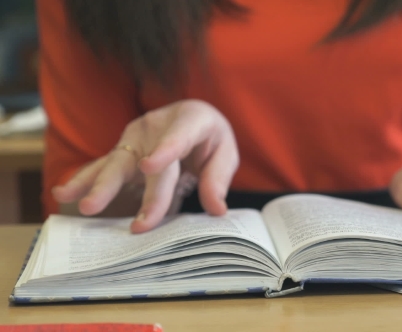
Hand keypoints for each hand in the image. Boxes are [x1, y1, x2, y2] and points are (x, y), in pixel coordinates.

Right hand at [52, 100, 238, 232]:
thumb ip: (218, 179)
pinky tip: (64, 192)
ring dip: (94, 185)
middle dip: (119, 185)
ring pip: (114, 163)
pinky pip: (103, 166)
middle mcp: (156, 126)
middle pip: (139, 158)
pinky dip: (84, 180)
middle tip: (97, 207)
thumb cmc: (210, 137)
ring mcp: (134, 137)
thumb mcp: (225, 153)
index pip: (178, 136)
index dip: (164, 151)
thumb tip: (215, 210)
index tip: (149, 167)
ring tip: (81, 205)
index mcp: (190, 120)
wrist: (191, 118)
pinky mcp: (123, 150)